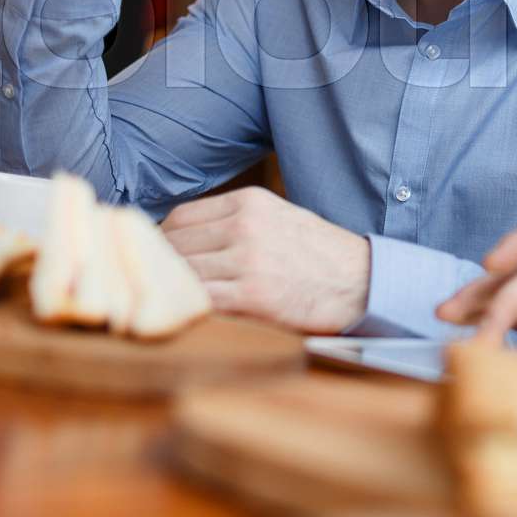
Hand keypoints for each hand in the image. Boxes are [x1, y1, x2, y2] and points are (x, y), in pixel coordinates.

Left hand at [160, 187, 370, 332]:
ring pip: (183, 273)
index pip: (181, 218)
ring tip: (169, 301)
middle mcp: (244, 226)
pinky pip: (200, 299)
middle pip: (176, 245)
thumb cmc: (320, 255)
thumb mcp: (279, 217)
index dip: (163, 240)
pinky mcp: (251, 295)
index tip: (158, 258)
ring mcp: (247, 260)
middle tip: (155, 285)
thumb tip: (188, 239)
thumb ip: (236, 221)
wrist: (361, 283)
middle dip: (161, 267)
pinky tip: (188, 314)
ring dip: (172, 290)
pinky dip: (188, 307)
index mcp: (250, 202)